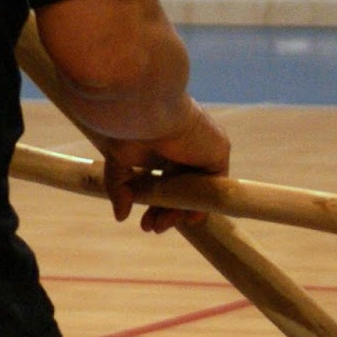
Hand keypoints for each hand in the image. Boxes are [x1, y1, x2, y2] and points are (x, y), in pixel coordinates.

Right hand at [100, 100, 230, 233]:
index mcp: (161, 145)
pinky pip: (215, 184)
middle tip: (149, 227)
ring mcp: (201, 148)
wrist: (145, 108)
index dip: (153, 204)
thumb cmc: (128, 126)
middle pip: (179, 190)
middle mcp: (183, 146)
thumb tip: (120, 216)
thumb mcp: (119, 162)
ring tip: (160, 226)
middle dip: (164, 212)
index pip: (162, 182)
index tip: (142, 222)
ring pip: (195, 190)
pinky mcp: (217, 148)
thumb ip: (119, 188)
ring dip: (180, 212)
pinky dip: (205, 203)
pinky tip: (188, 217)